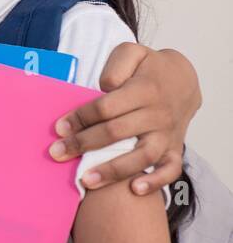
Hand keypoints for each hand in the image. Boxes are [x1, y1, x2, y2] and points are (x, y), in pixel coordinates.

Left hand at [51, 44, 200, 194]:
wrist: (184, 81)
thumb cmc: (148, 68)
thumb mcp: (132, 52)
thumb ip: (116, 65)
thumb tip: (104, 88)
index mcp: (144, 90)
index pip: (106, 108)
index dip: (80, 118)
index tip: (59, 128)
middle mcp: (157, 114)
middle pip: (116, 133)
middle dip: (84, 144)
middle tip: (57, 153)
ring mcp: (168, 134)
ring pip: (142, 156)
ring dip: (113, 170)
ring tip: (86, 180)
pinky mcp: (175, 148)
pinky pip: (170, 170)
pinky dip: (155, 181)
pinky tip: (134, 189)